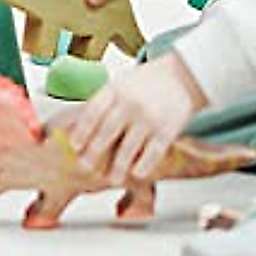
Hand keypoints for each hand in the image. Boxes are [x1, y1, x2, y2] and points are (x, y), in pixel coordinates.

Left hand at [68, 52, 207, 179]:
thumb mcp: (120, 84)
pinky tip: (136, 174)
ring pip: (129, 147)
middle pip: (107, 131)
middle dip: (94, 151)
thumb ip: (103, 103)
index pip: (93, 111)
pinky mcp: (168, 129)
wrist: (180, 77)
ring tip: (112, 179)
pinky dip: (143, 165)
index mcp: (115, 89)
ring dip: (118, 167)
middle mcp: (131, 103)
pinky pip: (153, 152)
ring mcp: (149, 117)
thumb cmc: (144, 83)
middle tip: (84, 167)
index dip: (82, 130)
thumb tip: (76, 127)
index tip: (74, 146)